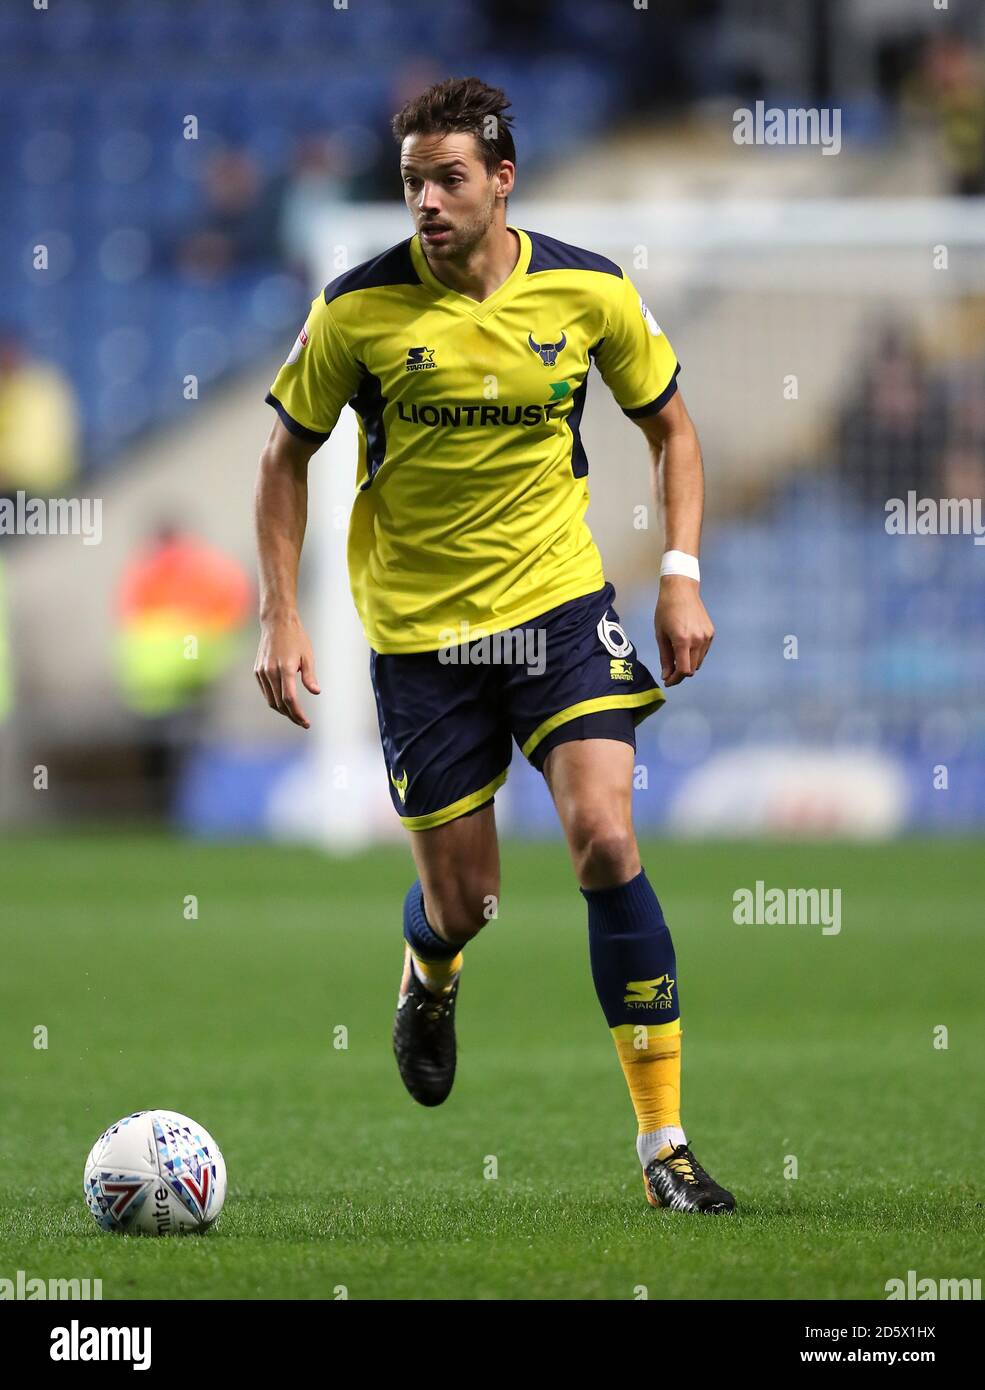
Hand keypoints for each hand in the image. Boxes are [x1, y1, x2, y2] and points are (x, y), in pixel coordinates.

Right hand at [254, 613, 319, 727]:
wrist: (277, 623)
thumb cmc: (296, 638)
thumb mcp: (308, 656)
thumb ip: (310, 676)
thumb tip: (316, 692)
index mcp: (285, 668)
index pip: (290, 699)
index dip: (298, 714)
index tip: (306, 723)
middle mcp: (271, 672)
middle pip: (279, 703)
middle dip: (291, 715)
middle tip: (302, 722)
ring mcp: (262, 672)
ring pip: (271, 700)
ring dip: (282, 710)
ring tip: (294, 715)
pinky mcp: (257, 671)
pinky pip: (266, 691)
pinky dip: (274, 700)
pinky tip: (284, 703)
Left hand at [654, 576, 713, 686]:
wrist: (681, 590)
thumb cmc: (665, 610)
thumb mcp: (660, 635)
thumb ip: (665, 657)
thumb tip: (666, 675)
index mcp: (683, 640)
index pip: (683, 670)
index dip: (675, 679)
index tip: (668, 681)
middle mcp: (698, 640)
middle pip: (692, 669)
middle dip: (680, 673)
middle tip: (669, 671)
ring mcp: (707, 636)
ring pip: (698, 661)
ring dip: (688, 663)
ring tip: (676, 655)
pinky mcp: (711, 633)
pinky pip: (703, 652)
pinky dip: (695, 654)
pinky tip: (686, 645)